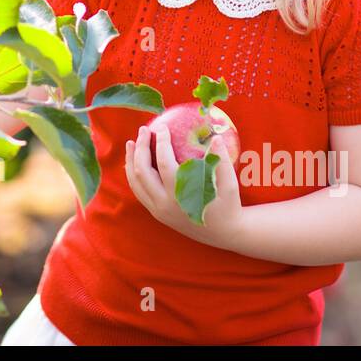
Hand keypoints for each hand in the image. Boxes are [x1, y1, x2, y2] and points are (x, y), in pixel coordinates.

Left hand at [125, 124, 244, 249]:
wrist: (225, 234)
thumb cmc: (229, 205)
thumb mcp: (230, 184)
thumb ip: (220, 161)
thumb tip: (215, 137)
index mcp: (181, 196)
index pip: (164, 164)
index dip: (161, 143)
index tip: (162, 127)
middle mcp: (165, 204)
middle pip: (142, 172)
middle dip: (140, 148)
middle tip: (144, 129)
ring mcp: (158, 210)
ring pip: (135, 183)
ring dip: (131, 161)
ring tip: (131, 143)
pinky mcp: (157, 214)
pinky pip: (139, 192)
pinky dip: (133, 175)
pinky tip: (135, 162)